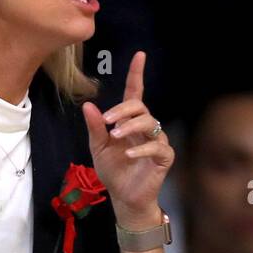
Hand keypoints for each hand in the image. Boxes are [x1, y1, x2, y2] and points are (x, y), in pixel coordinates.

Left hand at [81, 51, 172, 228]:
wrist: (123, 197)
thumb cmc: (113, 171)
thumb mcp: (98, 148)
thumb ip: (95, 128)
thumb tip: (88, 105)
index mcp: (129, 122)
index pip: (135, 93)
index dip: (137, 74)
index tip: (139, 55)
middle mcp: (145, 128)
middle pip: (140, 107)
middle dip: (123, 110)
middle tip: (108, 121)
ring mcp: (156, 141)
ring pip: (150, 123)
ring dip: (131, 126)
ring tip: (116, 136)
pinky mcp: (164, 157)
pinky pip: (158, 146)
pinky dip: (143, 148)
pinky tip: (130, 154)